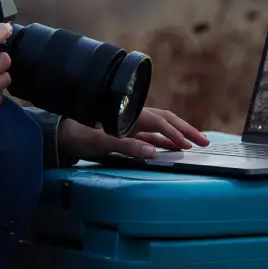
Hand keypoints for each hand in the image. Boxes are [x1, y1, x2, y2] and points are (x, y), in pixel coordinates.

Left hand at [57, 107, 210, 160]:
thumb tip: (152, 153)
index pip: (160, 122)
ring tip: (195, 144)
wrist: (63, 133)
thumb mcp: (101, 143)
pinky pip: (153, 135)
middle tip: (204, 142)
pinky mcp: (130, 132)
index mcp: (130, 115)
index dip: (175, 133)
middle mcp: (134, 117)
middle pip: (167, 120)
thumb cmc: (80, 134)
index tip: (189, 145)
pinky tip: (174, 148)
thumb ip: (126, 147)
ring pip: (162, 127)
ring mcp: (133, 124)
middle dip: (186, 130)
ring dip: (179, 135)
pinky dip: (166, 141)